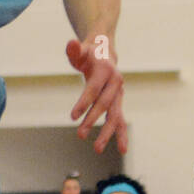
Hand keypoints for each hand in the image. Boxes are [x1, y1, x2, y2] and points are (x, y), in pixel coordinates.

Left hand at [66, 39, 127, 153]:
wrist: (105, 53)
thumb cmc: (88, 53)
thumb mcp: (79, 49)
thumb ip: (75, 49)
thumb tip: (71, 44)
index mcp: (106, 71)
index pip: (94, 89)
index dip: (84, 103)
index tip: (72, 117)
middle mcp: (116, 83)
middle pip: (105, 105)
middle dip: (93, 120)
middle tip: (80, 135)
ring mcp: (119, 94)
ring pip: (116, 116)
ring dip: (108, 133)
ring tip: (97, 150)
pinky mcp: (118, 102)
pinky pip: (120, 120)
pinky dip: (121, 135)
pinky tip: (122, 150)